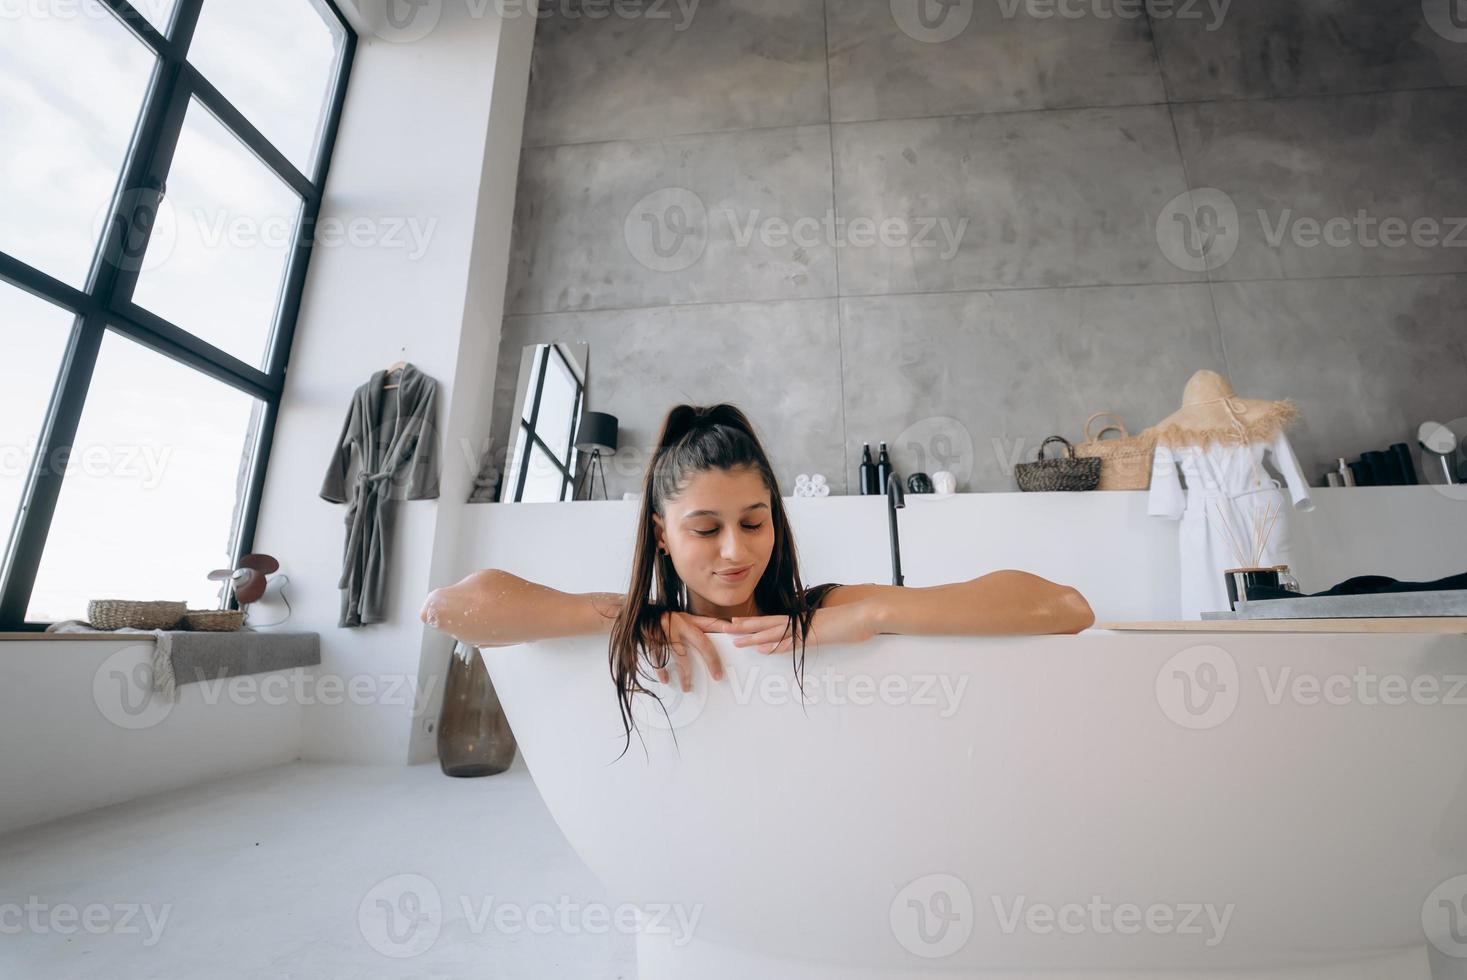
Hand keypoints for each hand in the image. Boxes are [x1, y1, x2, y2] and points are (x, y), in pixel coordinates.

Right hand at [654, 611, 729, 692]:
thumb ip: (697, 626)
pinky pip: (659, 658)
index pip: (711, 624)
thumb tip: (720, 632)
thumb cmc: (665, 619)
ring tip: (687, 688)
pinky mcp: (653, 640)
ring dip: (685, 674)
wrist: (641, 612)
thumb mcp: (682, 618)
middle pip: (701, 643)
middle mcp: (680, 624)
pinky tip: (665, 680)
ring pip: (680, 656)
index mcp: (689, 619)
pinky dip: (661, 671)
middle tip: (717, 676)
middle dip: (711, 660)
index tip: (734, 635)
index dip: (724, 629)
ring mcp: (667, 632)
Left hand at [726, 602, 876, 655]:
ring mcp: (806, 628)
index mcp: (801, 620)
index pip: (772, 621)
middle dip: (745, 627)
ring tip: (736, 641)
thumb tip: (808, 637)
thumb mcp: (829, 628)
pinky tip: (764, 650)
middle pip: (766, 624)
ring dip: (754, 638)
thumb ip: (815, 631)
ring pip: (774, 633)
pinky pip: (792, 642)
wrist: (867, 613)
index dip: (753, 623)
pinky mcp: (815, 635)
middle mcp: (800, 622)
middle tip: (725, 629)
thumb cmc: (851, 621)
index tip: (736, 624)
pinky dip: (777, 646)